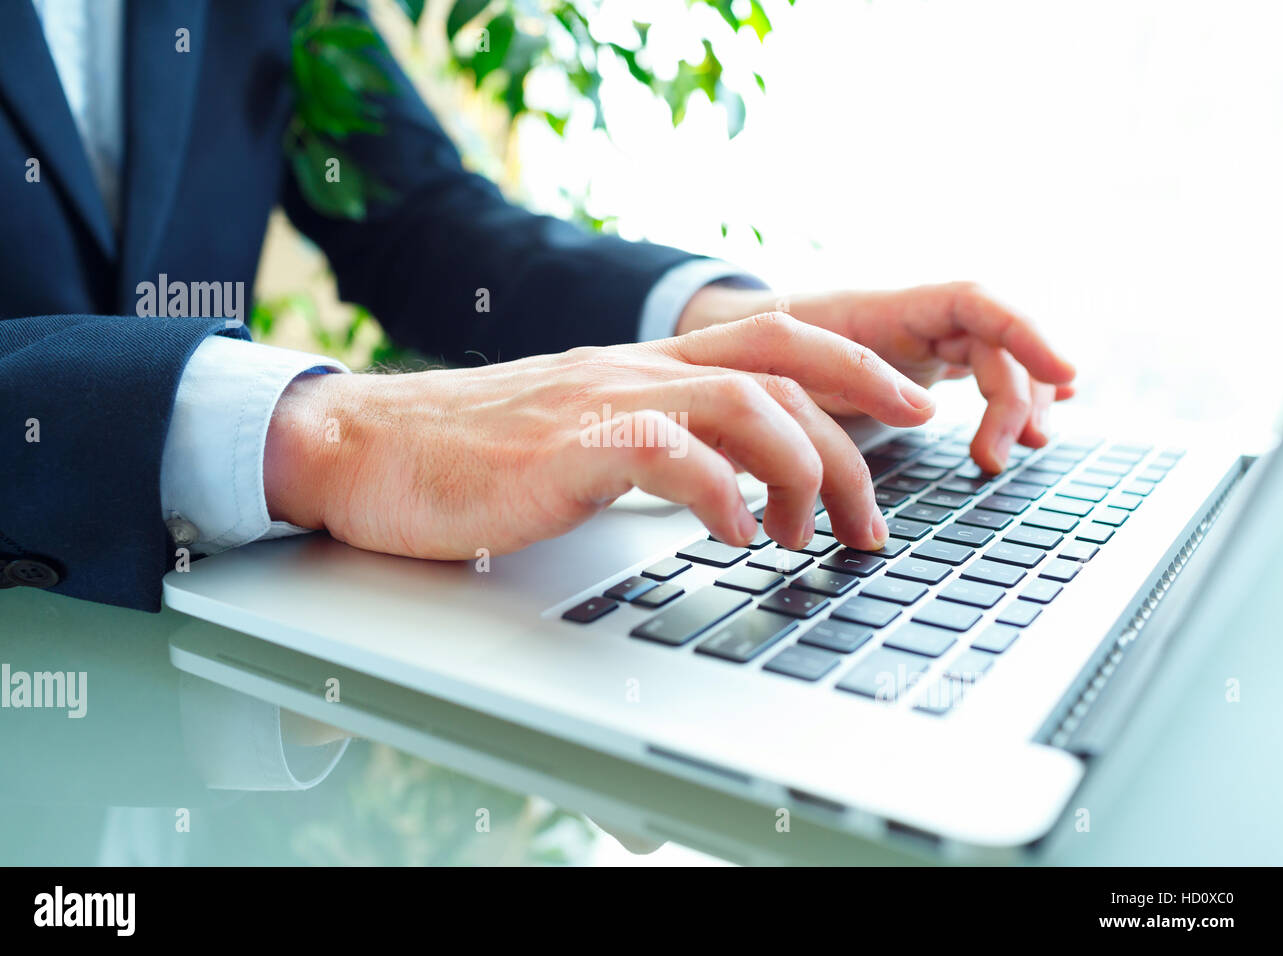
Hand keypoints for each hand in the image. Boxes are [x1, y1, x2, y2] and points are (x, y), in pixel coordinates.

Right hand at [263, 315, 937, 557]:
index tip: (913, 410)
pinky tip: (734, 537)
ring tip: (805, 538)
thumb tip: (727, 489)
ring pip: (742, 404)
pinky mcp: (565, 447)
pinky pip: (668, 453)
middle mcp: (635, 371)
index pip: (777, 343)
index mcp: (645, 368)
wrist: (370, 447)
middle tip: (873, 523)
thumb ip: (654, 445)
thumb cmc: (475, 456)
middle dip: (853, 445)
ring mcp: (601, 402)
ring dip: (798, 472)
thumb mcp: (583, 438)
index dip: (857, 369)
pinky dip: (720, 493)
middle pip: (782, 372)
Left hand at [677, 281, 1075, 471]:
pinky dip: (1007, 402)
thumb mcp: (778, 372)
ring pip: (995, 364)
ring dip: (1018, 405)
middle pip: (996, 343)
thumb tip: (904, 424)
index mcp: (885, 308)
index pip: (975, 303)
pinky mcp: (919, 368)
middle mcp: (914, 319)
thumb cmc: (750, 355)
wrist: (730, 346)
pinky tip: (1027, 427)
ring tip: (1016, 450)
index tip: (1064, 375)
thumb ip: (825, 387)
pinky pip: (979, 377)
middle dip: (1015, 396)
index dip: (1026, 335)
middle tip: (997, 459)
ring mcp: (921, 341)